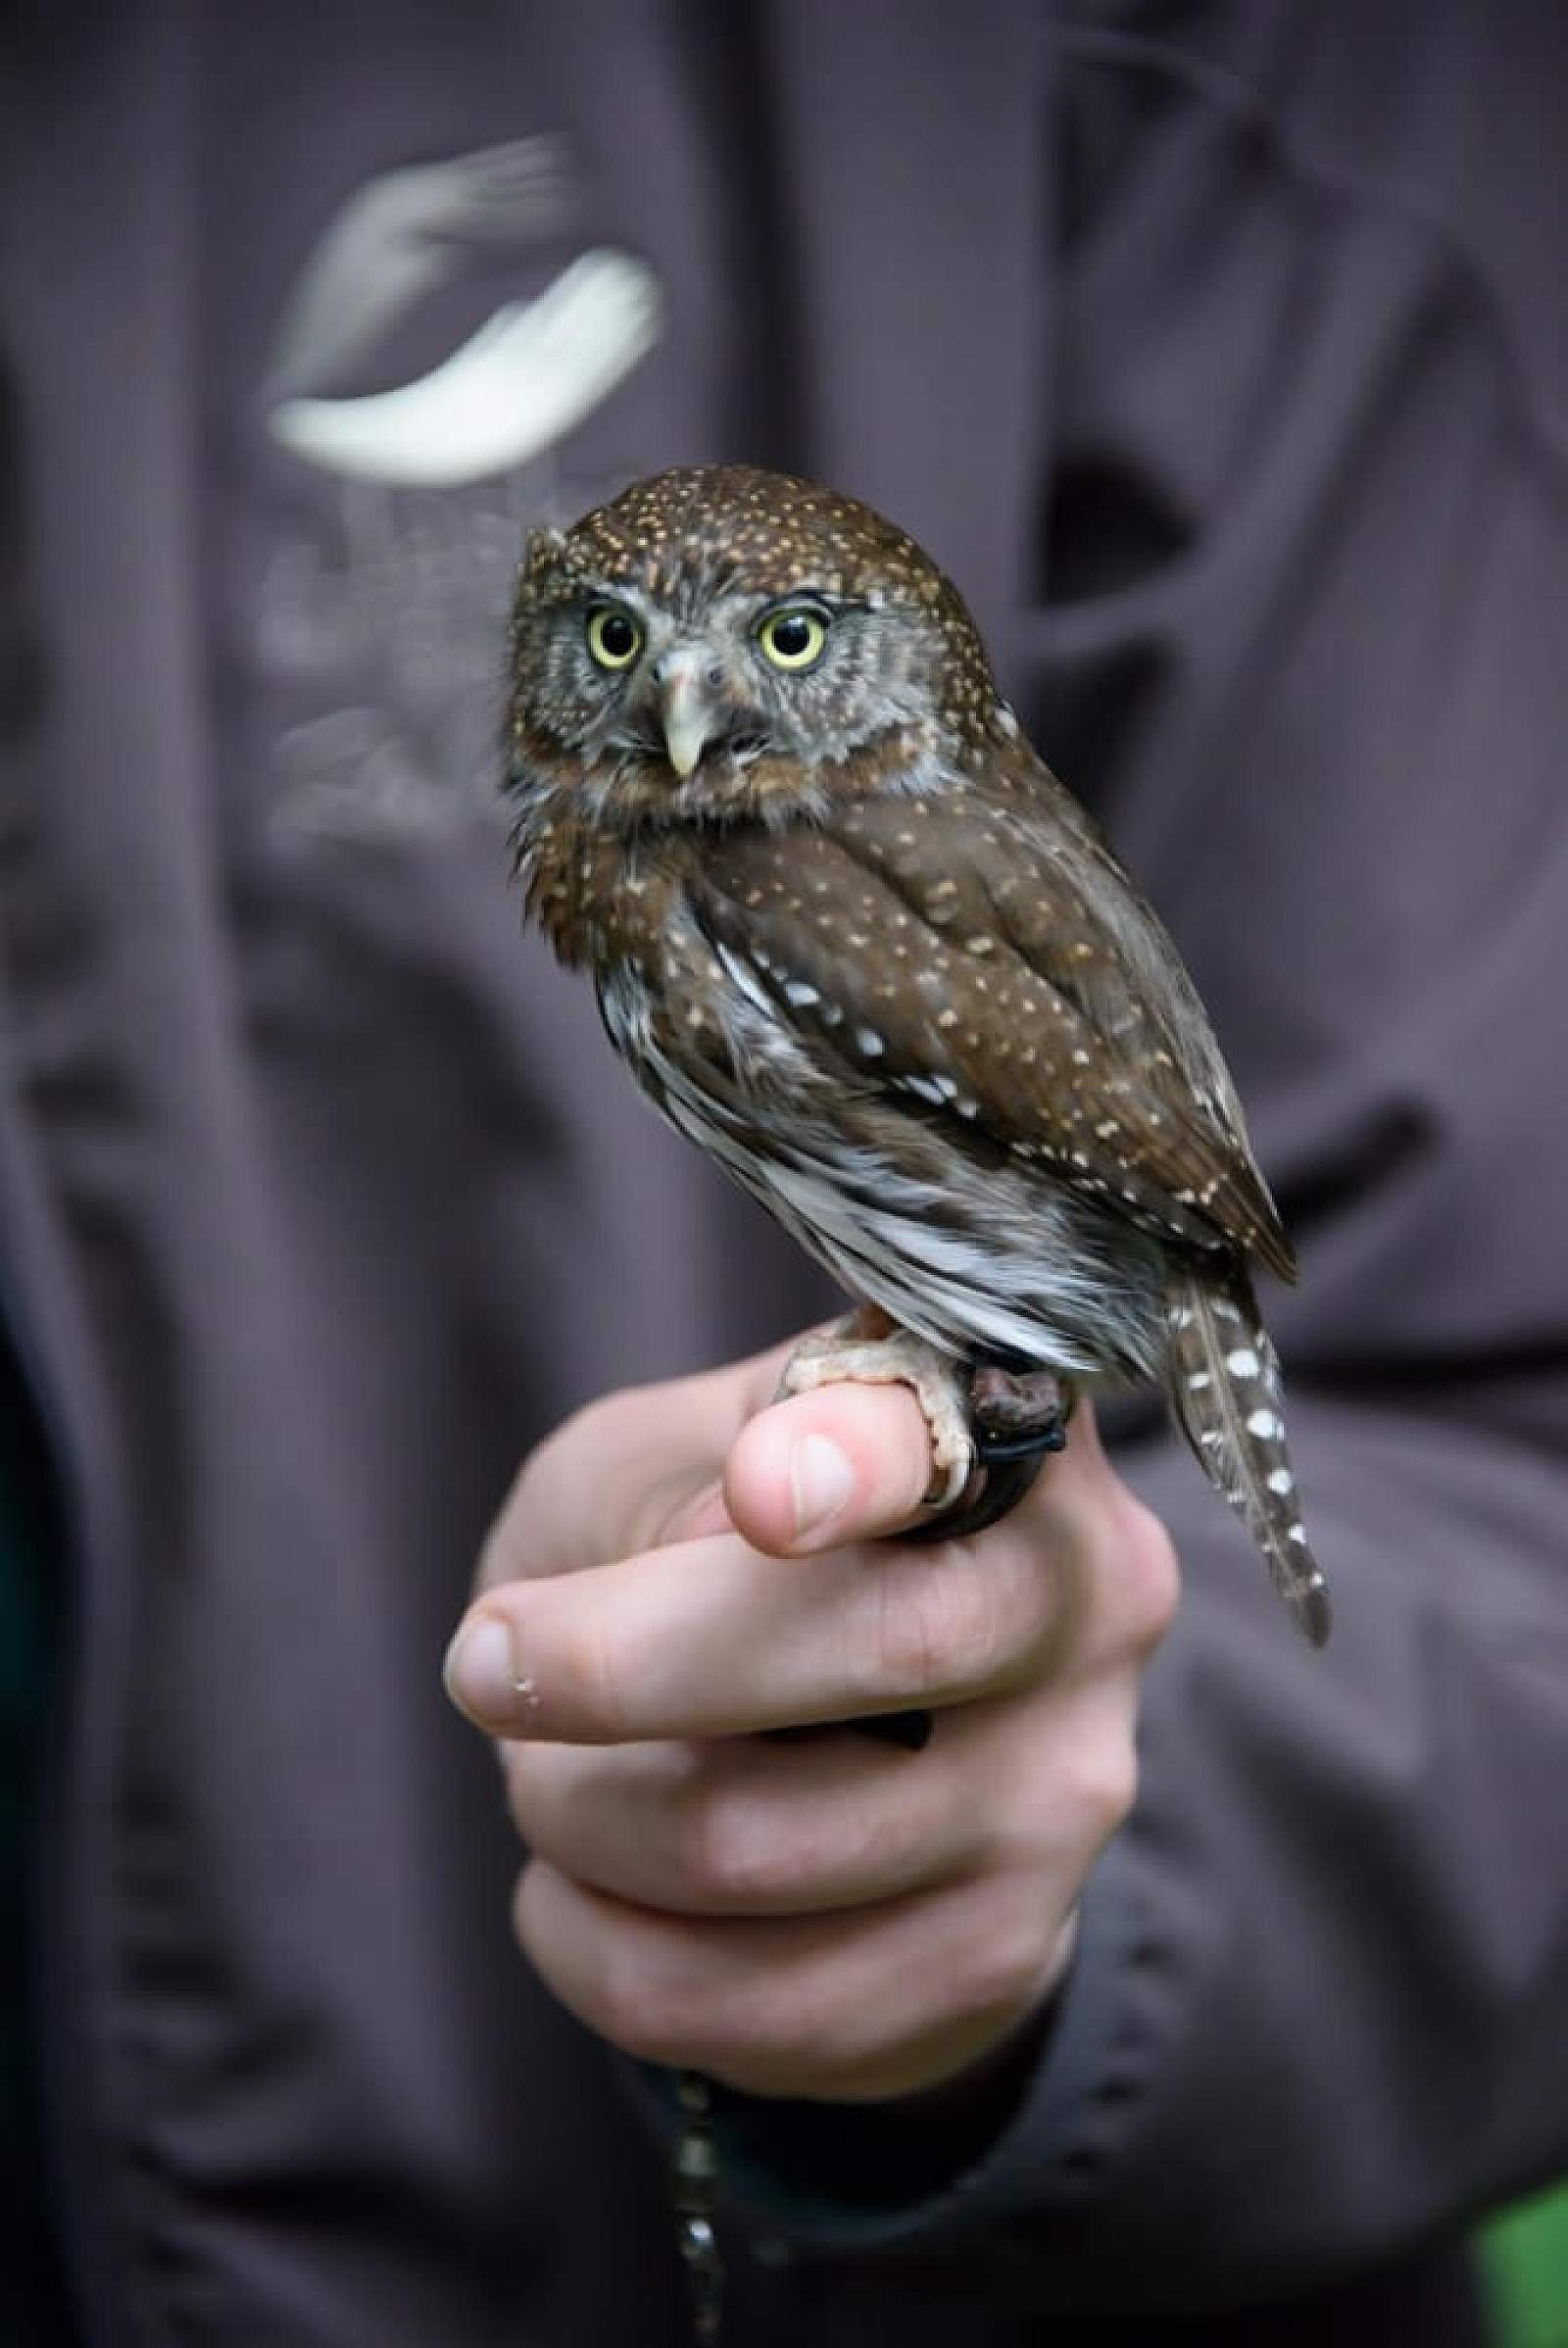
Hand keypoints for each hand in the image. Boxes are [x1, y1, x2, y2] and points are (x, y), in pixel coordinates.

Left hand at [443, 1341, 1176, 2104]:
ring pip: (759, 1845)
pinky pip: (733, 2003)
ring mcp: (1056, 1805)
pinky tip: (582, 1891)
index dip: (860, 1461)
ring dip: (576, 1814)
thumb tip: (714, 1552)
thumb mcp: (666, 1459)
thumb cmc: (719, 1550)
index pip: (951, 1443)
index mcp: (1006, 1444)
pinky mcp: (995, 1966)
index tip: (758, 1489)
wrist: (831, 1743)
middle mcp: (1083, 1613)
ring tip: (550, 1780)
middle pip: (880, 1646)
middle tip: (488, 1664)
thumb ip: (676, 1480)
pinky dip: (592, 1944)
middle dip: (627, 1666)